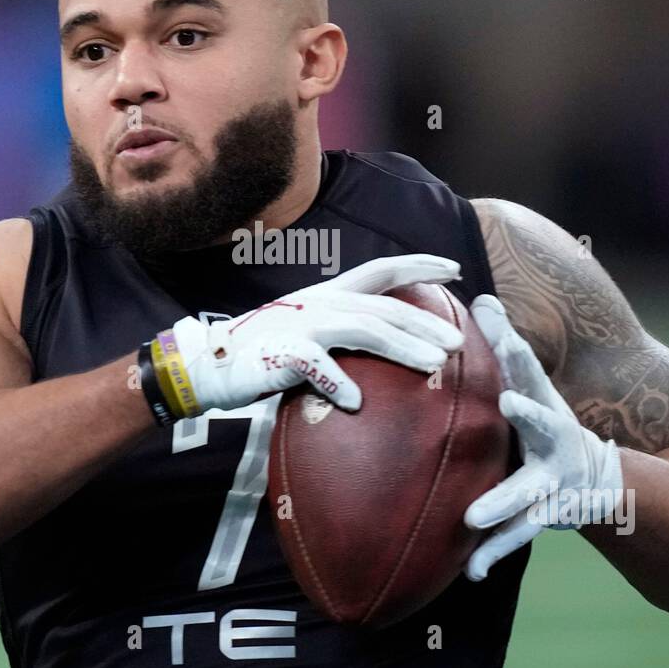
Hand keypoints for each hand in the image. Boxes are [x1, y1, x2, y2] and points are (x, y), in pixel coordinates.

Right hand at [162, 254, 466, 415]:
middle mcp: (319, 303)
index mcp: (328, 295)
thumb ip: (346, 335)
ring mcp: (300, 325)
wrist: (211, 365)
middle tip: (457, 342)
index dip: (418, 265)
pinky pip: (315, 367)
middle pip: (382, 307)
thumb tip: (392, 347)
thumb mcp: (310, 333)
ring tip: (434, 365)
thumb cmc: (266, 353)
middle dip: (424, 321)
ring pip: (362, 330)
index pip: (380, 271)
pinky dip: (336, 382)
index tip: (455, 268)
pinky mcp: (281, 353)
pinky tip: (355, 402)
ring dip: (401, 347)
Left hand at [461, 294, 624, 580]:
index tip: (504, 333)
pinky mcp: (546, 514)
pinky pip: (516, 536)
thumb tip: (482, 296)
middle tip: (509, 402)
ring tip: (472, 518)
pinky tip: (471, 572)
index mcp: (543, 402)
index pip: (530, 369)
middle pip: (542, 421)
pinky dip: (493, 554)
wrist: (594, 476)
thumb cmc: (543, 420)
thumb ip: (506, 343)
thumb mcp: (531, 383)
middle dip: (529, 413)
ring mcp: (553, 479)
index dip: (518, 351)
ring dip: (501, 504)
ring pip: (527, 491)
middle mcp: (554, 437)